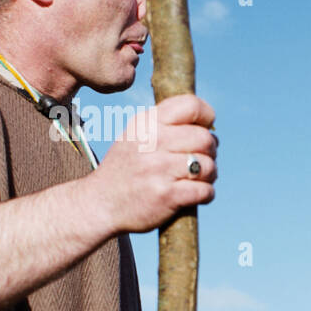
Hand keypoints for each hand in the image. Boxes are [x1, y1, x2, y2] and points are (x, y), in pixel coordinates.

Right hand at [87, 93, 218, 234]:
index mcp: (146, 124)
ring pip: (209, 165)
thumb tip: (208, 124)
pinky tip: (196, 194)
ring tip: (197, 178)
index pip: (190, 106)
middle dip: (210, 151)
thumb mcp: (135, 136)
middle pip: (205, 138)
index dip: (206, 116)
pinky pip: (205, 190)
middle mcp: (152, 142)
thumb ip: (165, 125)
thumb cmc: (125, 170)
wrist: (100, 204)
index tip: (205, 128)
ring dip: (210, 174)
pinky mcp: (167, 195)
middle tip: (200, 160)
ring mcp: (160, 169)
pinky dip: (206, 194)